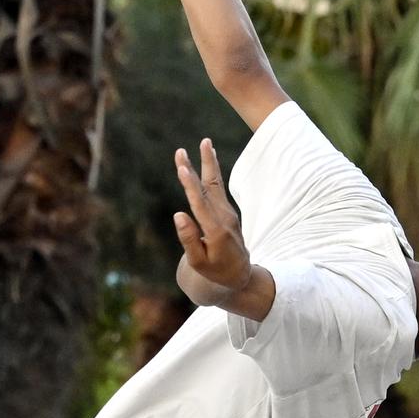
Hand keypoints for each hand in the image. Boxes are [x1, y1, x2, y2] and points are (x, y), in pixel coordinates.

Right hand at [173, 139, 252, 305]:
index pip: (200, 204)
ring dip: (209, 163)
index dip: (190, 185)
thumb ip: (189, 239)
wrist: (240, 275)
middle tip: (182, 150)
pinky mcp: (228, 212)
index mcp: (215, 232)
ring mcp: (228, 214)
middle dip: (196, 168)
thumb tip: (178, 214)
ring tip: (205, 142)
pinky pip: (218, 188)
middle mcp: (224, 219)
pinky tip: (210, 157)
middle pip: (209, 188)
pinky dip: (213, 171)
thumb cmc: (215, 271)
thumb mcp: (199, 262)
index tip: (181, 168)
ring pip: (216, 184)